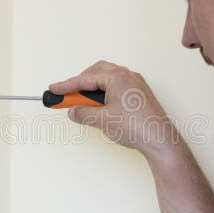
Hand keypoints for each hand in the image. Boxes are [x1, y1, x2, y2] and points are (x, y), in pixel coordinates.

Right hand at [49, 61, 176, 155]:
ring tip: (83, 103)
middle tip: (67, 97)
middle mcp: (127, 76)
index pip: (85, 79)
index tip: (54, 90)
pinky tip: (100, 106)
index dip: (66, 86)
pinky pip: (117, 86)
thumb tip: (73, 111)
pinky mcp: (140, 94)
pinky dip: (104, 92)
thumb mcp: (102, 120)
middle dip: (80, 83)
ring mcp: (135, 84)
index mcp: (117, 77)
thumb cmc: (136, 127)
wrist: (159, 140)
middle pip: (96, 72)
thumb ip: (83, 113)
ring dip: (92, 88)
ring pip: (107, 79)